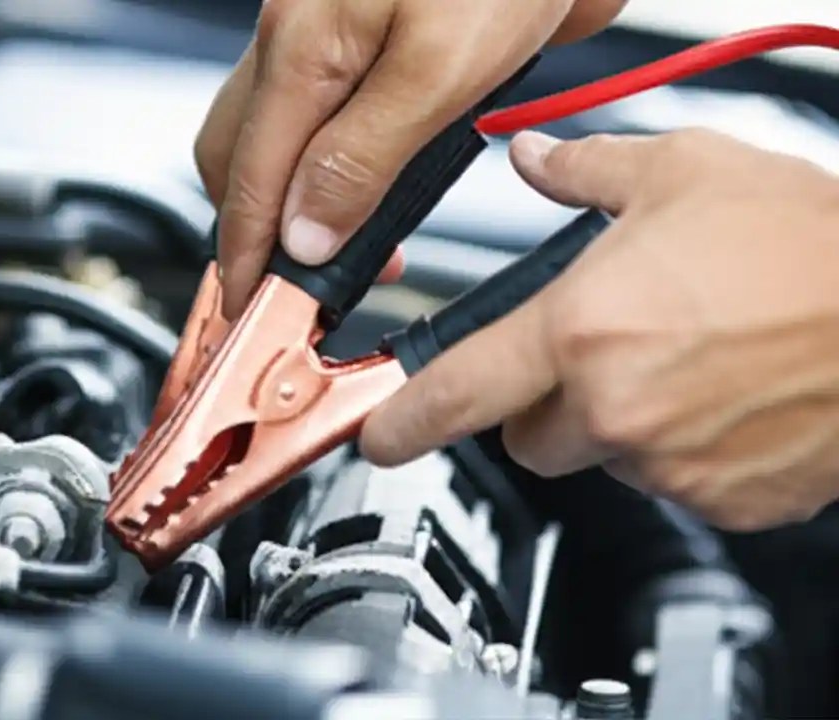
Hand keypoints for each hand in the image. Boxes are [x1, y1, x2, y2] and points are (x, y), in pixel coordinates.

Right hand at [194, 0, 627, 318]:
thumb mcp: (439, 68)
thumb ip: (362, 156)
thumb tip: (302, 234)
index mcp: (302, 46)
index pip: (249, 180)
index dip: (243, 257)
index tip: (246, 314)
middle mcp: (300, 38)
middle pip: (240, 156)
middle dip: (254, 231)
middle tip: (289, 291)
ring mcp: (332, 33)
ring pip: (278, 134)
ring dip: (294, 199)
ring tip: (338, 253)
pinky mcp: (375, 31)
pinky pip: (323, 108)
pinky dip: (330, 162)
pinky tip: (369, 182)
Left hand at [361, 128, 838, 531]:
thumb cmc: (810, 246)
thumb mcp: (682, 172)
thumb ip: (585, 170)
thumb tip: (537, 159)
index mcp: (583, 329)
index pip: (456, 394)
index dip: (402, 422)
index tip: (377, 436)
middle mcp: (615, 406)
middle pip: (527, 435)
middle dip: (543, 400)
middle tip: (599, 347)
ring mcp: (669, 463)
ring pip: (599, 457)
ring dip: (615, 420)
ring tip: (681, 357)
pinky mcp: (722, 501)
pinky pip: (667, 481)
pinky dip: (677, 449)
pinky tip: (719, 395)